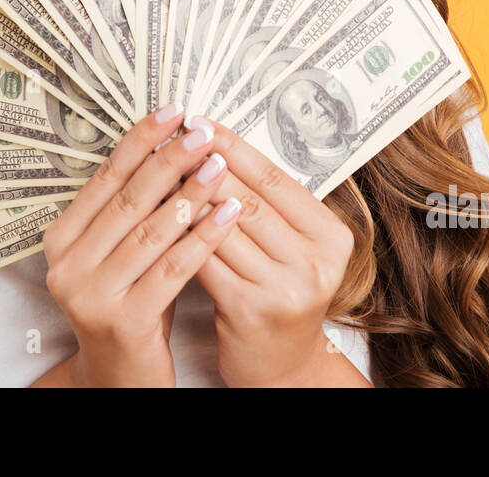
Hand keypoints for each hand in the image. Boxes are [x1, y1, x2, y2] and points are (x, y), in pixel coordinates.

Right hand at [41, 103, 241, 386]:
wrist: (120, 379)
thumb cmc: (129, 306)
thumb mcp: (120, 256)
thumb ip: (133, 212)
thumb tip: (174, 147)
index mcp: (61, 240)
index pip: (105, 179)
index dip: (141, 141)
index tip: (173, 112)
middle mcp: (67, 265)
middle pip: (127, 200)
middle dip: (169, 160)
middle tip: (203, 132)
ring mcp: (92, 295)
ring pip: (150, 232)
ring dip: (190, 194)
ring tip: (221, 166)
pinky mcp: (123, 321)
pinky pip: (171, 269)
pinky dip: (203, 238)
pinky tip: (229, 215)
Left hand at [183, 116, 356, 386]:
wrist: (282, 367)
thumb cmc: (279, 296)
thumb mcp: (293, 249)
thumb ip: (270, 206)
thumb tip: (219, 146)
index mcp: (332, 237)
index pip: (276, 179)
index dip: (235, 147)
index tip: (203, 121)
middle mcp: (315, 262)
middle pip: (248, 199)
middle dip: (204, 164)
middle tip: (172, 136)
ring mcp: (284, 288)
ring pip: (222, 227)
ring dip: (185, 194)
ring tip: (157, 167)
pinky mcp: (249, 310)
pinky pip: (204, 259)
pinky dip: (179, 233)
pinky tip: (156, 214)